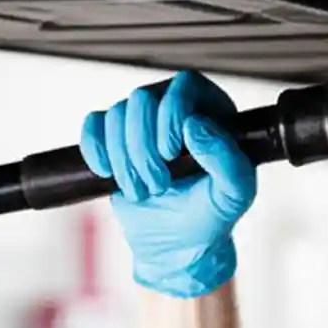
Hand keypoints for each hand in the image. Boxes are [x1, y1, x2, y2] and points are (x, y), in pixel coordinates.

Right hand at [79, 71, 254, 297]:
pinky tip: (108, 175)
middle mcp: (175, 107)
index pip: (185, 84)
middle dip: (144, 149)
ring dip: (124, 160)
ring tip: (143, 191)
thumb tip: (195, 125)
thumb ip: (228, 160)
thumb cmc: (211, 215)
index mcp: (212, 110)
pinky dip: (96, 151)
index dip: (171, 113)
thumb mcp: (234, 194)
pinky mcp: (113, 137)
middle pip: (143, 98)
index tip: (171, 154)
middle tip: (159, 185)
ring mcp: (142, 121)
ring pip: (116, 113)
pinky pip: (93, 125)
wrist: (176, 244)